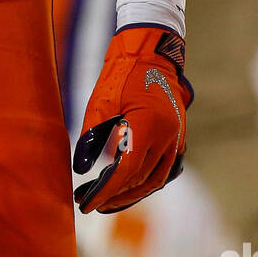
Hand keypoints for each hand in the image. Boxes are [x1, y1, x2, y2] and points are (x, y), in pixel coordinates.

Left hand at [74, 27, 191, 213]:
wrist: (150, 52)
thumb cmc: (122, 73)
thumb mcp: (100, 102)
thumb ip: (91, 136)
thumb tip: (81, 168)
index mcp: (149, 128)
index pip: (126, 172)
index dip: (105, 191)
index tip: (86, 204)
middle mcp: (168, 139)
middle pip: (141, 181)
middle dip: (114, 196)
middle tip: (89, 202)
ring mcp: (176, 139)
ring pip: (155, 180)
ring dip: (130, 192)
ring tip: (104, 199)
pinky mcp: (176, 138)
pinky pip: (162, 169)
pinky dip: (144, 180)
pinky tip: (125, 185)